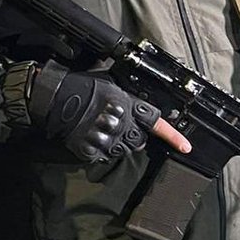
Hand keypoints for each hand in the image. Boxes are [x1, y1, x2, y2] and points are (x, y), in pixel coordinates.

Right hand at [30, 62, 187, 162]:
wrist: (54, 97)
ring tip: (103, 131)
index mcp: (127, 105)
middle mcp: (120, 123)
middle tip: (121, 129)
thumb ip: (129, 99)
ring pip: (123, 151)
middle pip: (140, 140)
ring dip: (117, 144)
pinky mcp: (91, 148)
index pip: (156, 122)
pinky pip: (104, 156)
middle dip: (135, 137)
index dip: (173, 136)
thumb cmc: (81, 86)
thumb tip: (141, 110)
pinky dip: (99, 149)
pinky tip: (91, 137)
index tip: (185, 147)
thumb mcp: (111, 84)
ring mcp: (106, 137)